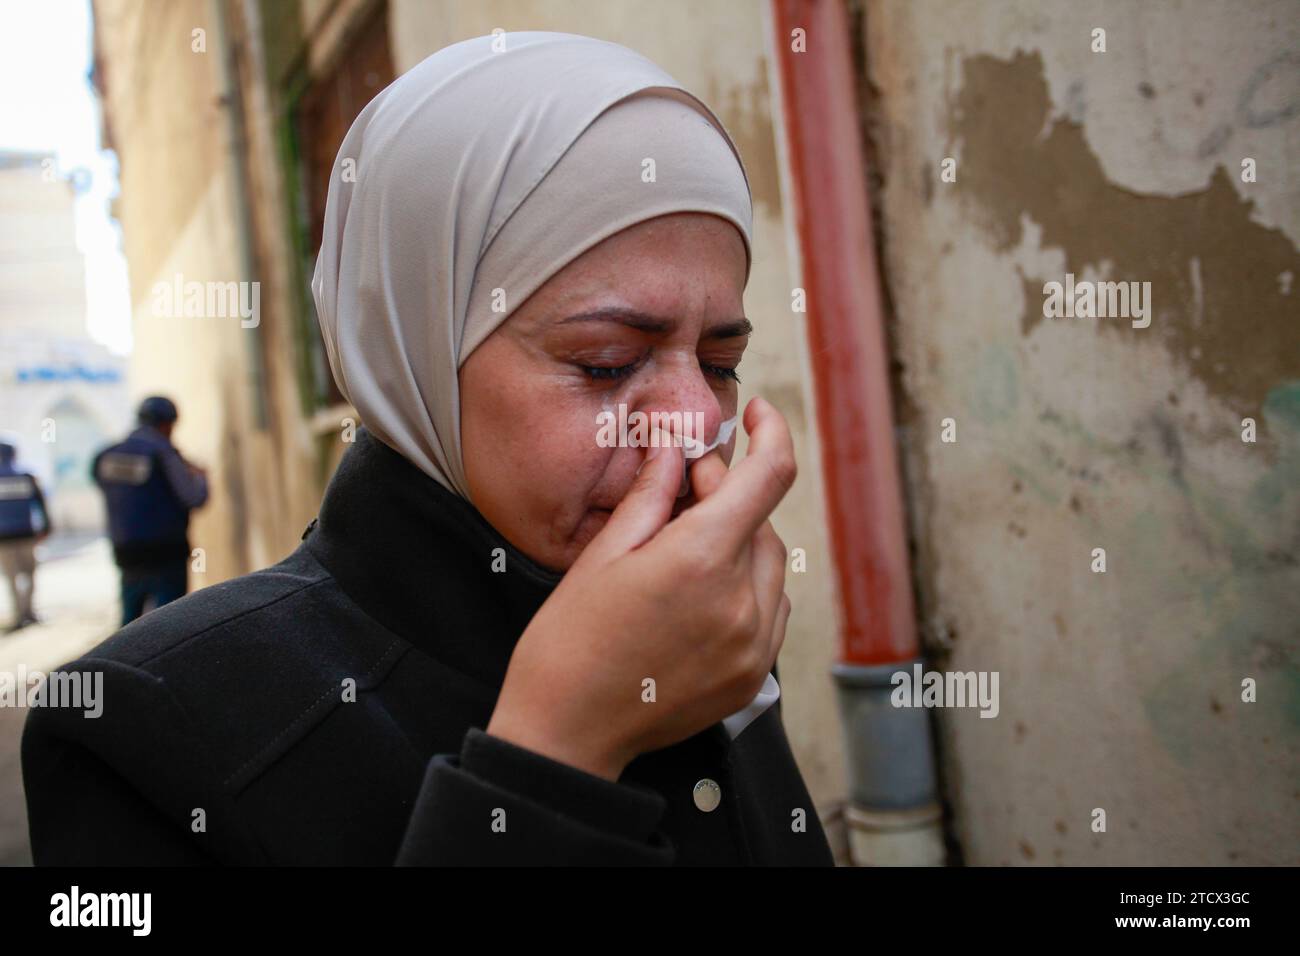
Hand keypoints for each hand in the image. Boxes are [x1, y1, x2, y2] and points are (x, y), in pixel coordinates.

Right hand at [487, 396, 794, 780]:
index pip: (771, 474)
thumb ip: (653, 494)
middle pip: (763, 521)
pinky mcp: (753, 675)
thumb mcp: (604, 554)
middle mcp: (740, 601)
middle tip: (680, 494)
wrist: (567, 732)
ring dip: (741, 543)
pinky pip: (771, 609)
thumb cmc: (570, 642)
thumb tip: (678, 447)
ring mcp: (753, 644)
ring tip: (684, 550)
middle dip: (727, 496)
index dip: (772, 431)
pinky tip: (702, 593)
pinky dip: (748, 588)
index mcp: (700, 559)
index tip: (757, 415)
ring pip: (772, 565)